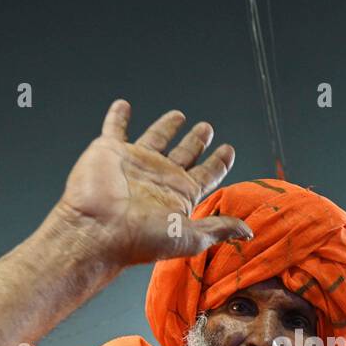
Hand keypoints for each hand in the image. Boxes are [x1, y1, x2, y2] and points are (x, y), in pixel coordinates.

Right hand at [55, 98, 254, 267]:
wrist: (98, 230)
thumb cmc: (140, 238)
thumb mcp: (190, 235)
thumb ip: (219, 228)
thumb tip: (248, 231)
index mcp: (180, 193)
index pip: (207, 173)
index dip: (220, 162)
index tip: (229, 150)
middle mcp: (160, 177)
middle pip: (185, 153)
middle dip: (198, 141)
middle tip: (207, 128)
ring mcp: (136, 162)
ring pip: (156, 137)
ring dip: (167, 126)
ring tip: (179, 115)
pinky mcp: (110, 151)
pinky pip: (114, 128)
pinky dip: (118, 116)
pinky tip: (123, 106)